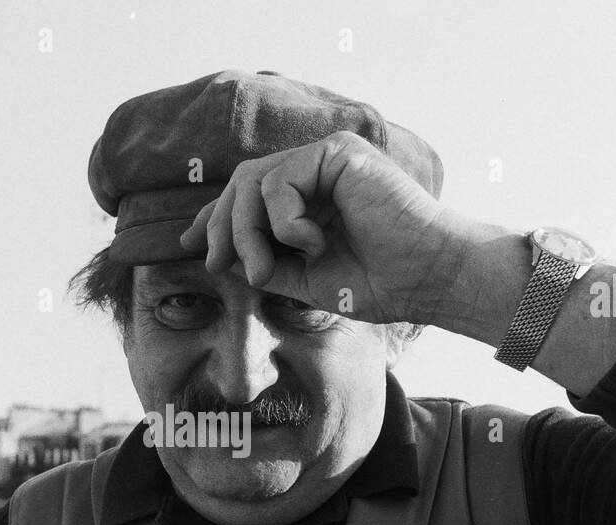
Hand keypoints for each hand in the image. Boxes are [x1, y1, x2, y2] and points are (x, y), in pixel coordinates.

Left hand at [179, 130, 483, 327]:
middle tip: (217, 266)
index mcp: (310, 197)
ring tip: (266, 272)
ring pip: (251, 182)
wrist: (427, 280)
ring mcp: (327, 158)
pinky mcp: (338, 151)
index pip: (247, 196)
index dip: (213, 217)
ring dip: (246, 233)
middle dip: (219, 227)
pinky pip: (279, 181)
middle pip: (240, 184)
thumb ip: (265, 261)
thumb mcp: (303, 279)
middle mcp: (317, 171)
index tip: (188, 244)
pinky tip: (310, 244)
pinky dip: (282, 221)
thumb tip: (220, 252)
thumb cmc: (381, 282)